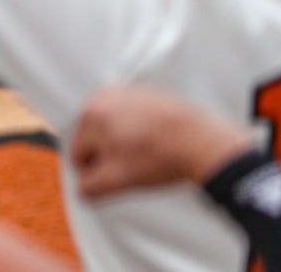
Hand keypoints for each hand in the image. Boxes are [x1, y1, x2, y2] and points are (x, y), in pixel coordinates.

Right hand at [70, 86, 255, 198]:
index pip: (78, 154)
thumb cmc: (162, 156)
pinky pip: (132, 119)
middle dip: (111, 155)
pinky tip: (156, 144)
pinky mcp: (146, 94)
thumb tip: (83, 187)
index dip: (96, 172)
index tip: (117, 176)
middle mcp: (104, 97)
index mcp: (91, 115)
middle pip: (95, 139)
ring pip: (113, 129)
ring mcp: (126, 93)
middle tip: (134, 166)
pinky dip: (140, 132)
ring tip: (148, 154)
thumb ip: (90, 188)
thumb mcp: (118, 181)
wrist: (202, 141)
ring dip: (125, 144)